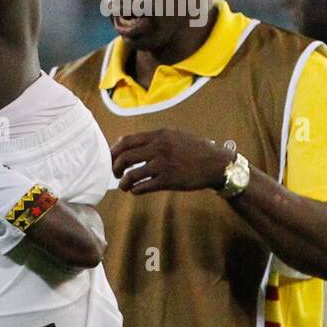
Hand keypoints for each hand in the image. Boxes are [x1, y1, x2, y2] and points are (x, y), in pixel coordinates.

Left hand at [111, 129, 235, 194]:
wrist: (215, 163)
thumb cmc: (196, 149)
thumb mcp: (175, 135)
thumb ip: (156, 138)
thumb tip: (132, 145)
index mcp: (159, 135)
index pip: (127, 141)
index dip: (114, 151)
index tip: (111, 159)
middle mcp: (158, 148)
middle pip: (125, 157)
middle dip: (115, 167)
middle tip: (116, 174)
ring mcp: (163, 165)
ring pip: (132, 175)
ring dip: (124, 183)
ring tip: (124, 186)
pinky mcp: (168, 181)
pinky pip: (144, 187)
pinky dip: (136, 190)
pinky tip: (136, 191)